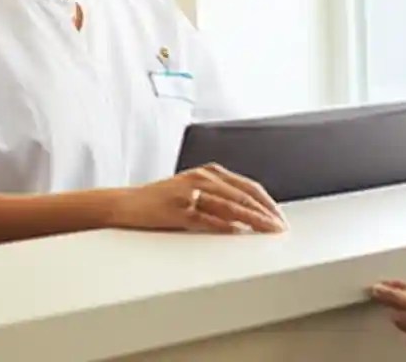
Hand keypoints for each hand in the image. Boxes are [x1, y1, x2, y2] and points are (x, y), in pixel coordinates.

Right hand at [119, 163, 288, 233]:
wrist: (126, 204)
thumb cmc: (161, 201)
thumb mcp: (194, 192)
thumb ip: (219, 199)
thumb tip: (248, 217)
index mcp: (209, 172)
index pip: (248, 186)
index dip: (267, 202)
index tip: (280, 217)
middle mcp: (202, 178)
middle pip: (243, 195)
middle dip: (265, 212)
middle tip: (280, 227)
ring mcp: (189, 192)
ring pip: (229, 205)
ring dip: (252, 219)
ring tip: (267, 230)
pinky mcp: (177, 209)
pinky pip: (205, 218)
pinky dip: (223, 225)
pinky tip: (236, 232)